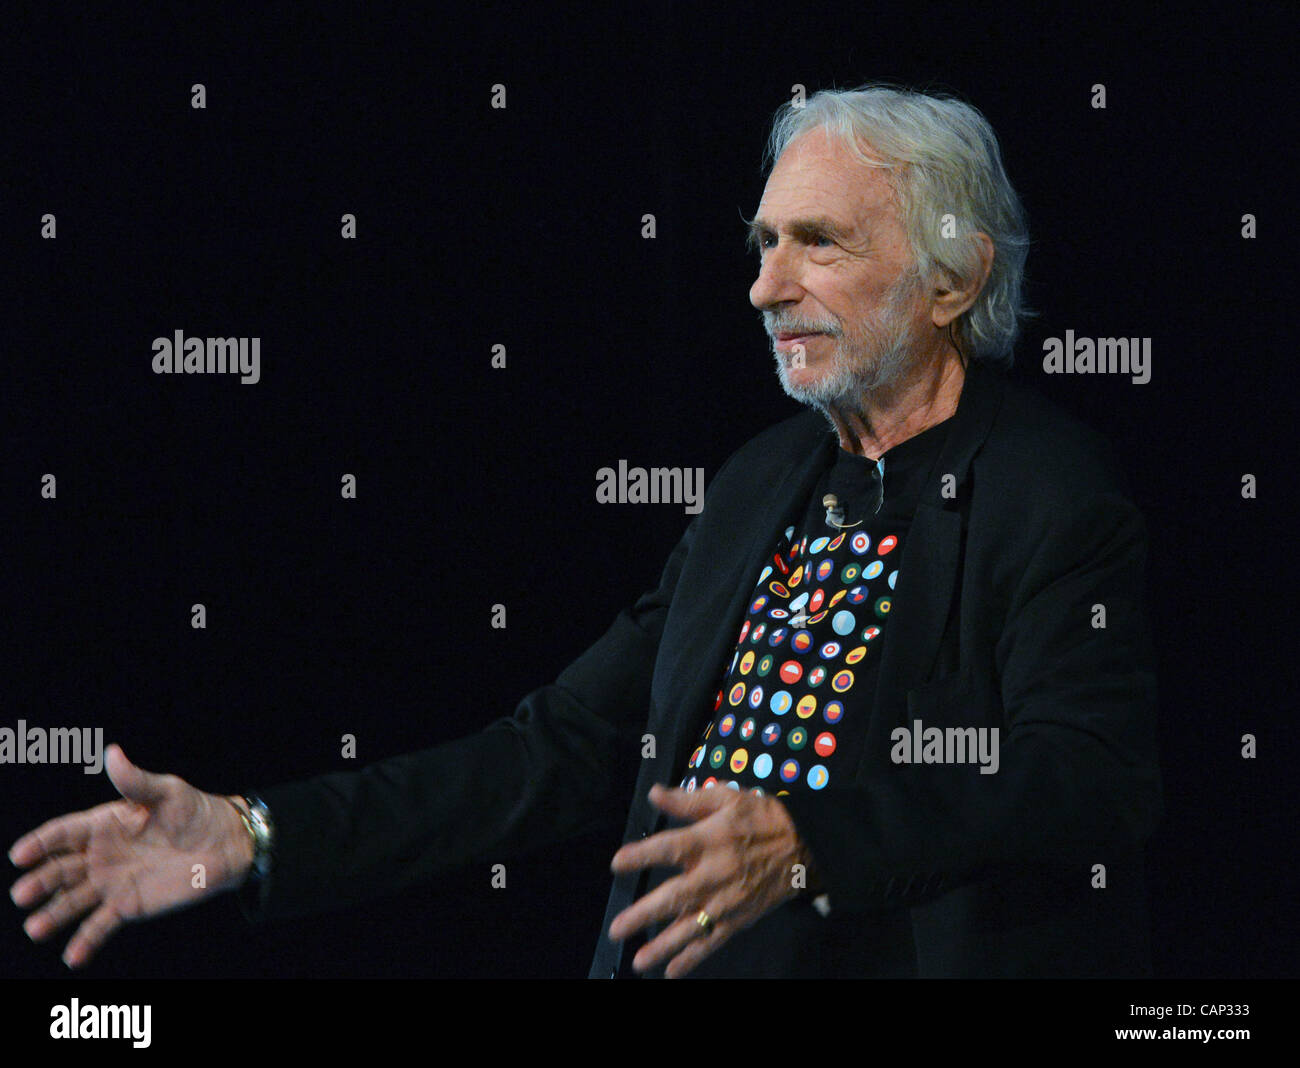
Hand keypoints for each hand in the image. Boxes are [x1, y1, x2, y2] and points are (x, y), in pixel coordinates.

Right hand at [8, 744, 253, 967]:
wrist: (225, 843)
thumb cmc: (195, 811)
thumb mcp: (167, 791)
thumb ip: (136, 780)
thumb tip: (112, 753)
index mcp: (104, 824)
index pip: (63, 833)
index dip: (41, 842)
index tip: (20, 854)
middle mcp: (99, 855)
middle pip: (61, 869)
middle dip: (41, 881)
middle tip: (23, 893)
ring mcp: (110, 883)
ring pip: (74, 901)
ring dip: (54, 915)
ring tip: (36, 928)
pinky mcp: (127, 906)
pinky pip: (100, 926)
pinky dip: (85, 942)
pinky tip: (71, 958)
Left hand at [607, 783, 816, 977]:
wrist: (805, 846)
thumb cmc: (761, 818)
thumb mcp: (727, 799)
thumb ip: (688, 800)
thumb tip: (654, 794)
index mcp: (708, 840)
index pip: (667, 848)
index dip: (641, 856)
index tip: (618, 864)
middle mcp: (712, 875)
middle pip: (673, 898)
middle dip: (643, 915)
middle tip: (616, 930)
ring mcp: (725, 902)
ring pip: (690, 928)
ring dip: (662, 946)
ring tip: (638, 961)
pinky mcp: (738, 919)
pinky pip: (711, 942)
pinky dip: (692, 958)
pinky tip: (671, 971)